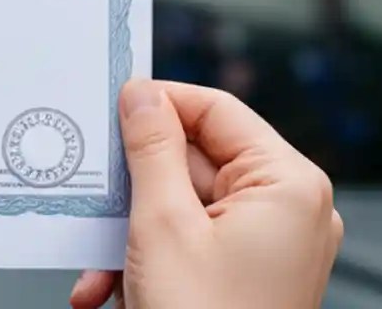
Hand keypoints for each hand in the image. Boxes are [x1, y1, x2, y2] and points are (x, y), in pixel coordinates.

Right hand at [69, 80, 342, 308]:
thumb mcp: (162, 224)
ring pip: (184, 206)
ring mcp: (272, 245)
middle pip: (196, 160)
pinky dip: (148, 257)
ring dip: (130, 231)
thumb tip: (141, 95)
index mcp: (288, 185)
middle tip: (91, 189)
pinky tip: (108, 286)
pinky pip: (192, 241)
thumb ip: (150, 150)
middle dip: (135, 186)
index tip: (112, 102)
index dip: (160, 103)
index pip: (217, 111)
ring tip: (97, 262)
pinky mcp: (249, 273)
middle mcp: (290, 210)